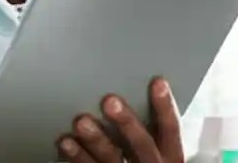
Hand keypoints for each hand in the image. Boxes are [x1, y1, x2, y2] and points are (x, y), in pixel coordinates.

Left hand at [57, 78, 182, 162]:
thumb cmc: (143, 160)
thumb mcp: (158, 148)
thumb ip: (148, 125)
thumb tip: (131, 86)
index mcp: (168, 155)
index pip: (170, 130)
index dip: (165, 107)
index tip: (158, 83)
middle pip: (142, 145)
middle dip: (126, 122)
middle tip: (109, 101)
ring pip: (113, 159)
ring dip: (97, 140)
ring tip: (81, 121)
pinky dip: (78, 156)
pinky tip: (67, 142)